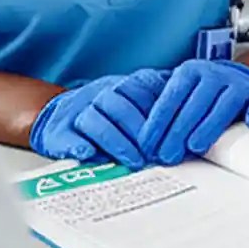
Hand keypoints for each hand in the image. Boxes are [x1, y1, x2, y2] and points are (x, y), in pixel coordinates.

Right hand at [29, 69, 169, 169]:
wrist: (62, 117)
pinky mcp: (58, 133)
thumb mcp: (139, 104)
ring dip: (116, 141)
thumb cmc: (111, 116)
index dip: (157, 112)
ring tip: (133, 161)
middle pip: (120, 105)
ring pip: (95, 119)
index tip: (172, 134)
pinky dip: (77, 145)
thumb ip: (163, 105)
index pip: (142, 88)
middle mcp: (101, 95)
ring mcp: (79, 112)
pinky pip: (66, 137)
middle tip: (155, 153)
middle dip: (139, 130)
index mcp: (124, 86)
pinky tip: (88, 153)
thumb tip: (191, 118)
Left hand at [137, 60, 248, 165]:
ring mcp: (238, 83)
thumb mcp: (181, 95)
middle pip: (195, 104)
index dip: (158, 123)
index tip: (147, 144)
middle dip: (178, 131)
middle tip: (167, 154)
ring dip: (210, 126)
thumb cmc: (204, 94)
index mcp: (189, 72)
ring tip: (196, 146)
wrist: (240, 80)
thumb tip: (141, 143)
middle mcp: (213, 74)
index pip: (171, 98)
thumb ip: (164, 114)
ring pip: (224, 105)